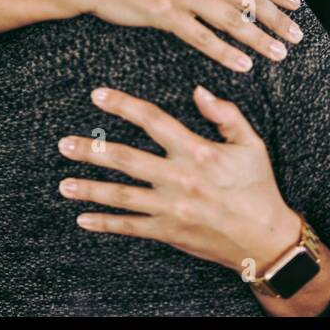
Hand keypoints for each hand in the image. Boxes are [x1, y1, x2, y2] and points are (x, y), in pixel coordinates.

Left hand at [57, 85, 302, 274]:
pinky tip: (83, 218)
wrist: (266, 239)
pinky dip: (105, 224)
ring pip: (121, 196)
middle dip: (91, 151)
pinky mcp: (169, 231)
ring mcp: (171, 208)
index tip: (98, 96)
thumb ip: (225, 114)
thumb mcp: (251, 144)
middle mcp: (179, 178)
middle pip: (125, 160)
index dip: (123, 106)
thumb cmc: (258, 187)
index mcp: (197, 151)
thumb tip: (199, 91)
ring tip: (63, 184)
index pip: (153, 121)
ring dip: (89, 188)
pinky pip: (130, 227)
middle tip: (64, 144)